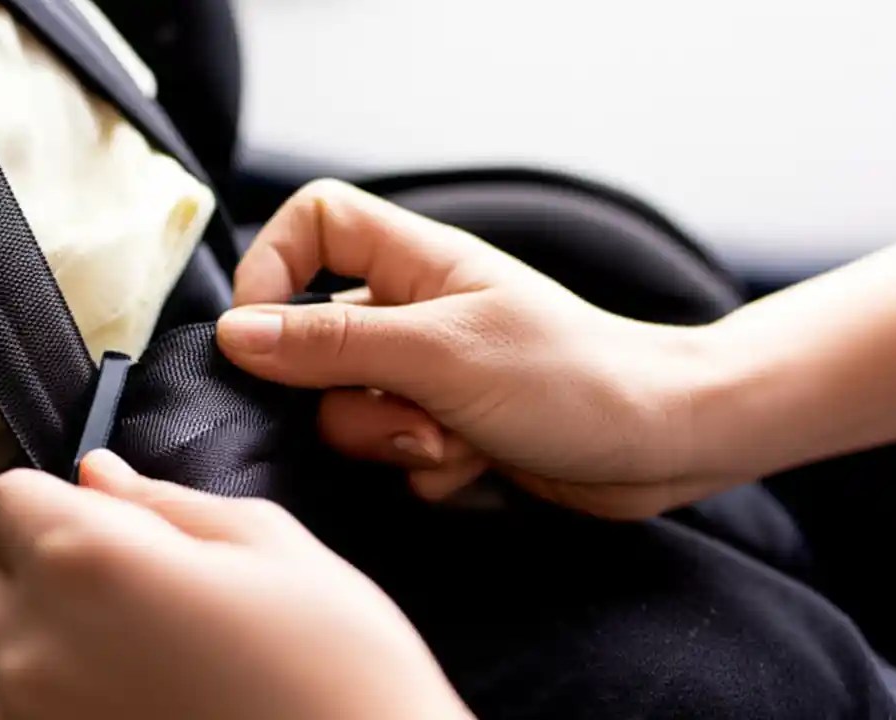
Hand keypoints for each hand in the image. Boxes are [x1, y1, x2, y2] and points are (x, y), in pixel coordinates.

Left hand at [0, 450, 472, 719]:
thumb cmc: (338, 665)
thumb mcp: (270, 545)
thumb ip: (165, 503)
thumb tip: (99, 475)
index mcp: (90, 553)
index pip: (2, 497)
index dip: (43, 496)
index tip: (78, 511)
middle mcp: (34, 637)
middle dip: (39, 562)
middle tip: (123, 583)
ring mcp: (29, 717)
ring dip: (30, 639)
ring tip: (122, 653)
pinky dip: (31, 704)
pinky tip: (108, 701)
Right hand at [217, 180, 727, 518]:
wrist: (659, 443)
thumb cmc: (569, 376)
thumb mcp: (439, 354)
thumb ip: (333, 343)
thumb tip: (236, 334)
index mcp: (413, 261)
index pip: (313, 223)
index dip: (272, 268)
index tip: (258, 336)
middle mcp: (410, 311)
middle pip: (313, 341)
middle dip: (351, 396)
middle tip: (413, 412)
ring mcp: (423, 372)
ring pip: (345, 410)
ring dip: (395, 439)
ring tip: (460, 440)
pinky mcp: (440, 426)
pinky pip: (387, 451)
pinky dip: (425, 465)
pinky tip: (481, 460)